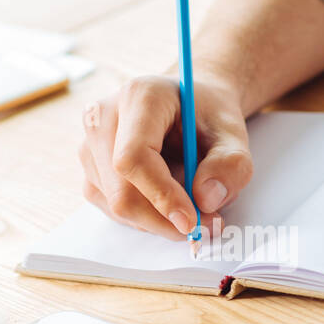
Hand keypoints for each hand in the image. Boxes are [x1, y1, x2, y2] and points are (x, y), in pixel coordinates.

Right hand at [79, 73, 253, 239]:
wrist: (189, 106)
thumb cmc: (208, 117)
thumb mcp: (234, 134)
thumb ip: (231, 164)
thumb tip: (205, 201)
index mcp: (139, 96)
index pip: (133, 157)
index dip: (161, 196)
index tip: (192, 221)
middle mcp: (102, 118)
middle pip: (121, 190)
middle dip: (164, 220)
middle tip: (205, 226)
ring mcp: (90, 145)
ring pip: (116, 206)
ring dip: (159, 219)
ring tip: (192, 202)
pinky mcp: (91, 170)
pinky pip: (114, 211)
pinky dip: (147, 217)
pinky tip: (168, 199)